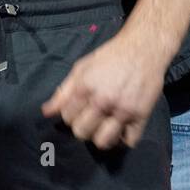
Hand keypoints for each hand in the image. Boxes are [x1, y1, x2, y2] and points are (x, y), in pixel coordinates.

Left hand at [41, 32, 165, 149]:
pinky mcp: (141, 114)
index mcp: (85, 88)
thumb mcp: (82, 67)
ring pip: (103, 142)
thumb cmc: (110, 56)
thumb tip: (46, 112)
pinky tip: (122, 129)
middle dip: (84, 127)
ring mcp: (123, 109)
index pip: (67, 118)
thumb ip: (64, 91)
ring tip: (105, 127)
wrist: (143, 48)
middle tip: (92, 118)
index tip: (80, 109)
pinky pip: (129, 141)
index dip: (71, 115)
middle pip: (82, 133)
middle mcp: (103, 100)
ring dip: (102, 137)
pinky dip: (124, 139)